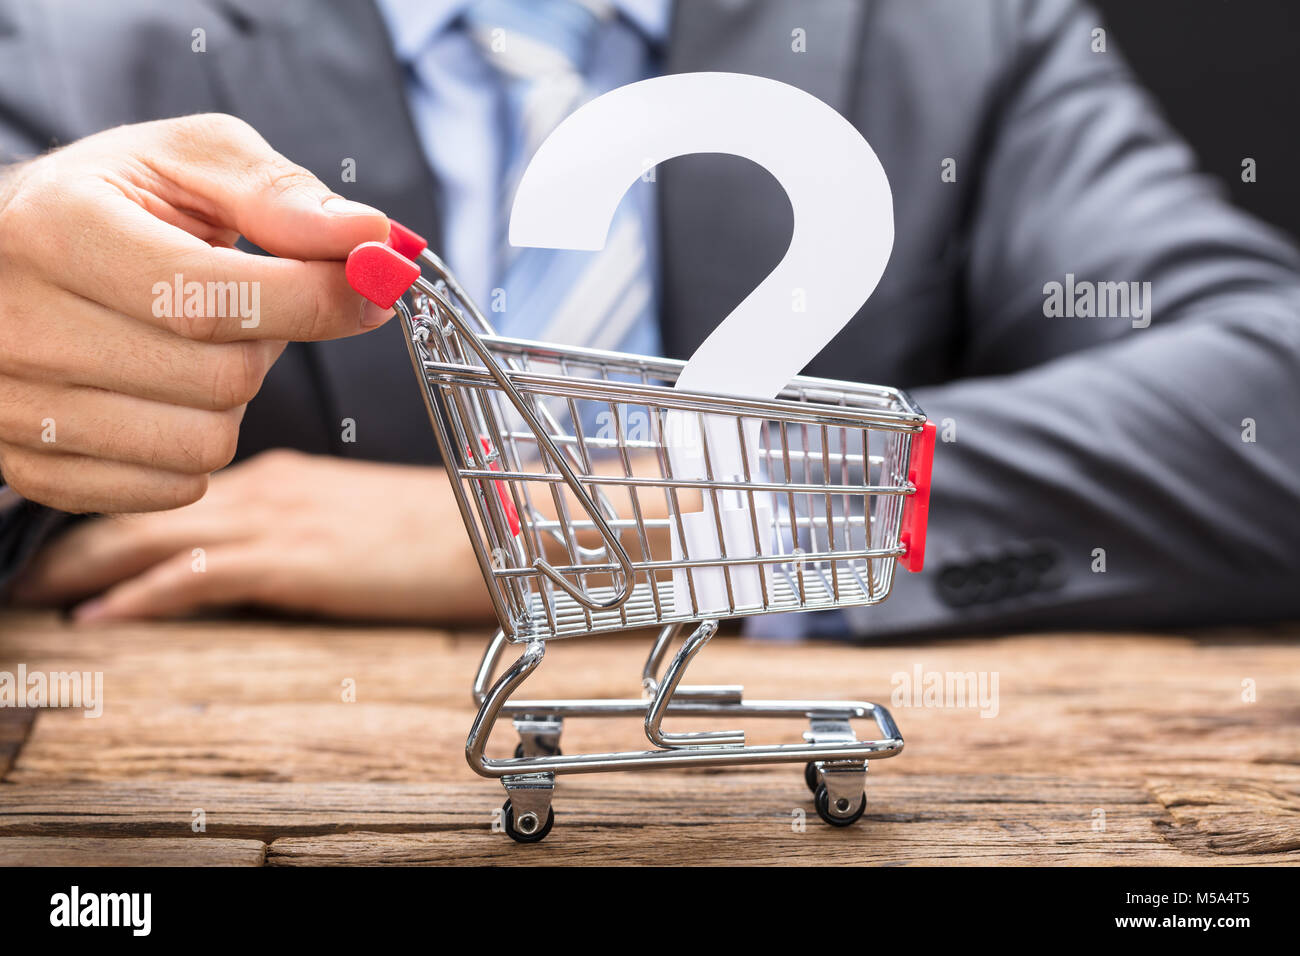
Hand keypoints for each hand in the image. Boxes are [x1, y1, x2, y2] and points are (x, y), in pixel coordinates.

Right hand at [0, 114, 391, 513]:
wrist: (7, 255)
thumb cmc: (113, 201)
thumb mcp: (189, 161)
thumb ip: (279, 194)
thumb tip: (370, 238)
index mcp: (58, 230)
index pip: (213, 299)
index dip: (316, 298)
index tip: (371, 284)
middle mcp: (23, 326)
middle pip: (223, 378)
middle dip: (269, 341)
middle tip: (249, 304)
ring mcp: (18, 408)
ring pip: (205, 444)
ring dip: (234, 398)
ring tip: (199, 344)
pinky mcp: (33, 468)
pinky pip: (172, 487)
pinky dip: (196, 444)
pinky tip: (170, 391)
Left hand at [9, 450, 494, 623]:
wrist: (502, 528)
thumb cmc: (444, 527)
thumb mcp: (360, 517)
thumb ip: (303, 521)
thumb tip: (259, 548)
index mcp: (282, 473)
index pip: (174, 478)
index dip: (113, 496)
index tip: (70, 518)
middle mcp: (267, 485)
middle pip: (146, 498)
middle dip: (77, 528)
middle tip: (24, 553)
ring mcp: (278, 519)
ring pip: (152, 532)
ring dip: (86, 562)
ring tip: (35, 586)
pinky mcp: (292, 559)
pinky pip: (194, 577)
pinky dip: (137, 597)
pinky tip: (99, 616)